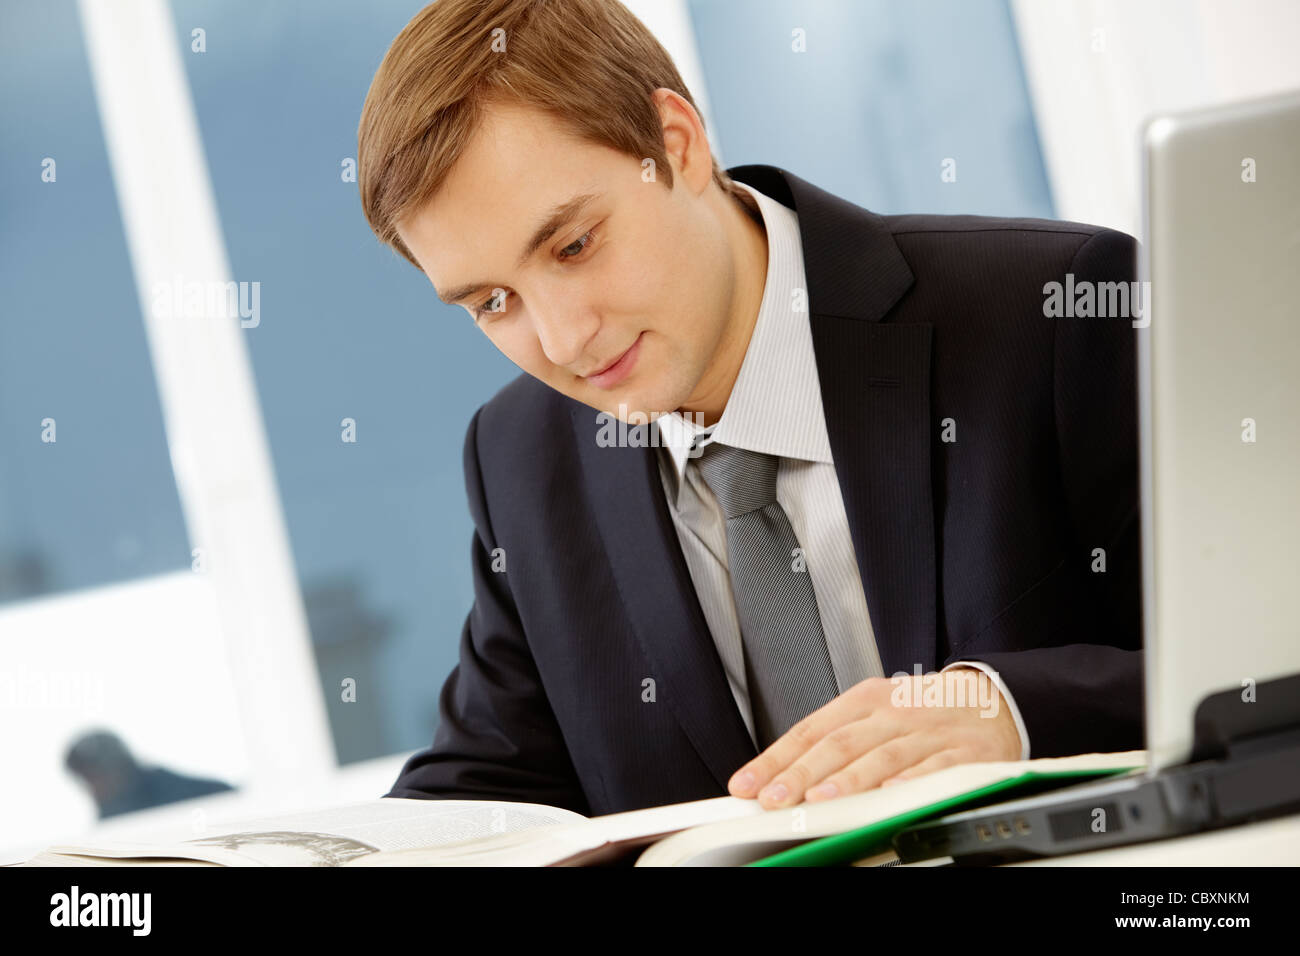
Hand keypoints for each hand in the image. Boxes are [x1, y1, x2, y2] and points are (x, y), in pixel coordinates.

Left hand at [727, 666, 1021, 808]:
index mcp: (864, 699)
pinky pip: (935, 768)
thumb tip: (783, 776)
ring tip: (820, 800)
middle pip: (840, 743)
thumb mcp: (875, 712)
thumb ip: (834, 741)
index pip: (810, 730)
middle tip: (774, 798)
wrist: (991, 699)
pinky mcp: (963, 753)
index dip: (776, 758)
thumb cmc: (922, 712)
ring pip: (882, 756)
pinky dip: (911, 782)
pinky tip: (889, 795)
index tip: (748, 784)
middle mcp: (892, 712)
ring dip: (849, 780)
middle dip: (802, 773)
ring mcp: (927, 732)